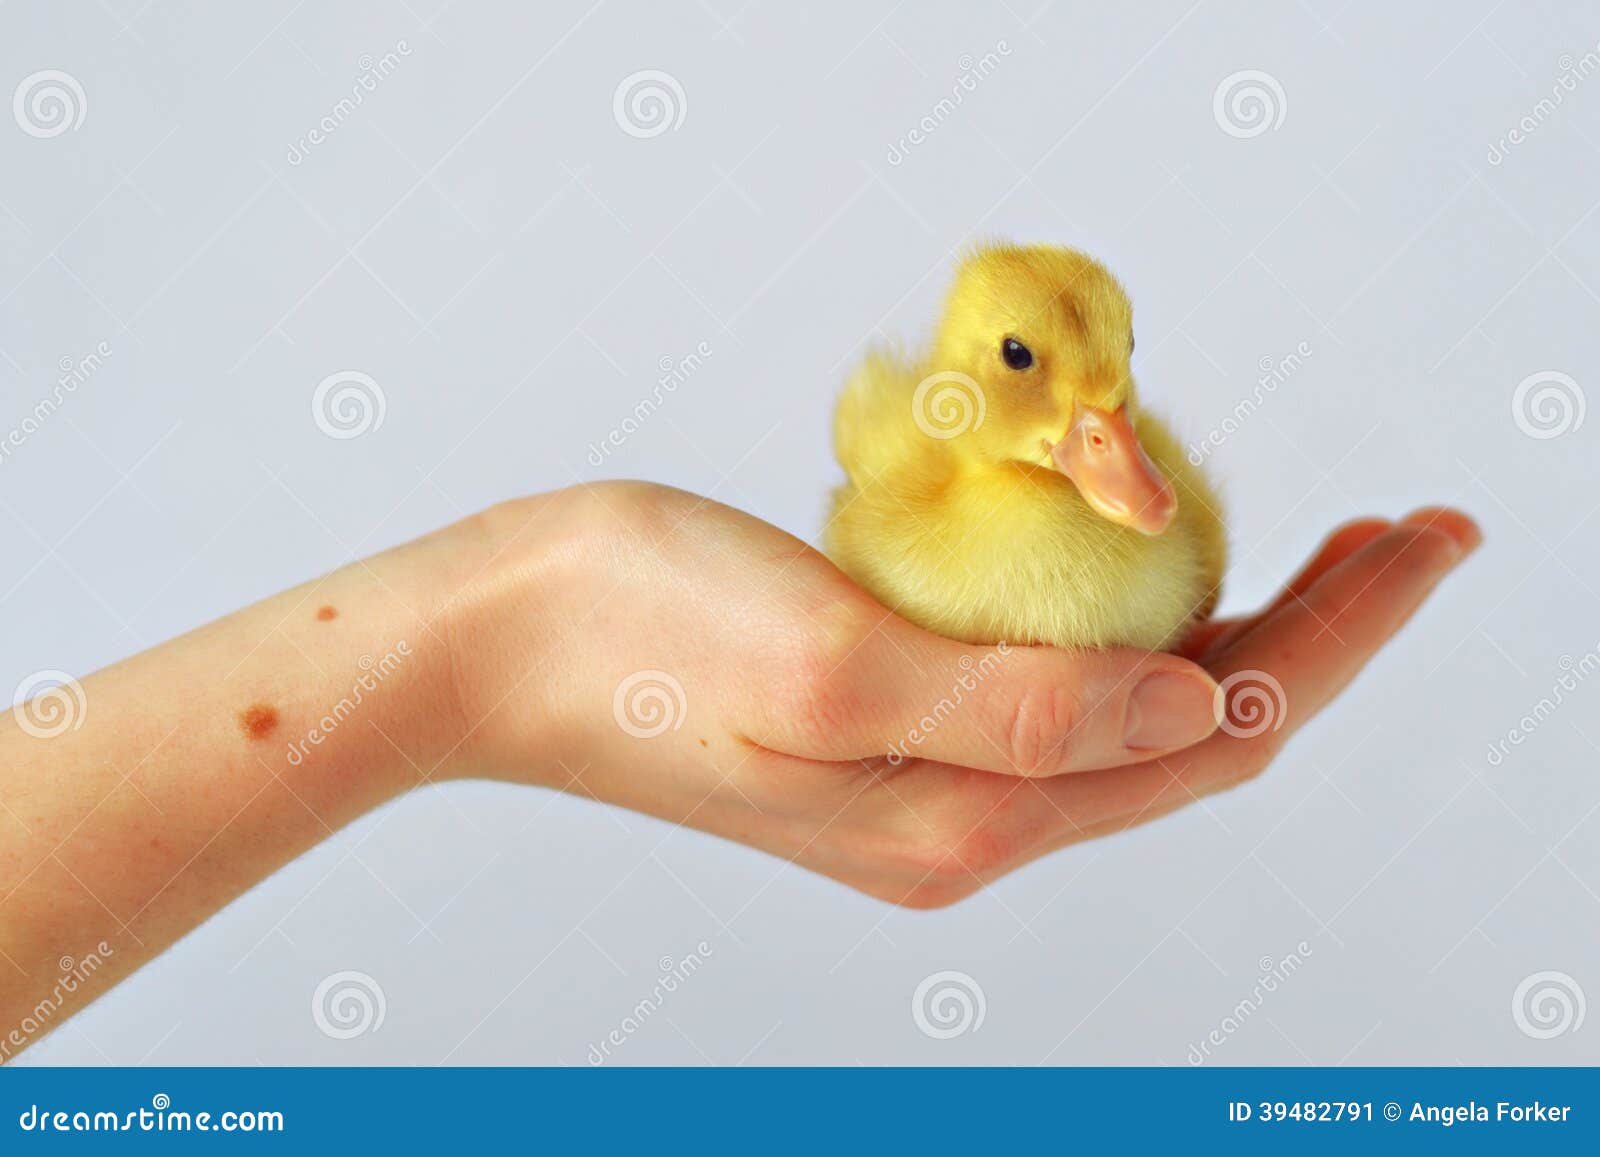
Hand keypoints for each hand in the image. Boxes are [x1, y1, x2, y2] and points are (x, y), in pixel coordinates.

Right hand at [442, 485, 1478, 907]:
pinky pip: (1059, 694)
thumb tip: (1201, 712)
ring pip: (1138, 719)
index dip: (1337, 641)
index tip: (1422, 544)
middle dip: (1318, 638)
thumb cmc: (637, 628)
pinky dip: (1139, 630)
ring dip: (1241, 633)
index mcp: (965, 818)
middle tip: (1406, 533)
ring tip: (1321, 550)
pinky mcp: (889, 731)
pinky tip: (1159, 572)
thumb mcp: (833, 660)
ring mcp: (926, 786)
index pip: (1214, 738)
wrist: (496, 643)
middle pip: (1197, 736)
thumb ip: (1024, 709)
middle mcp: (964, 822)